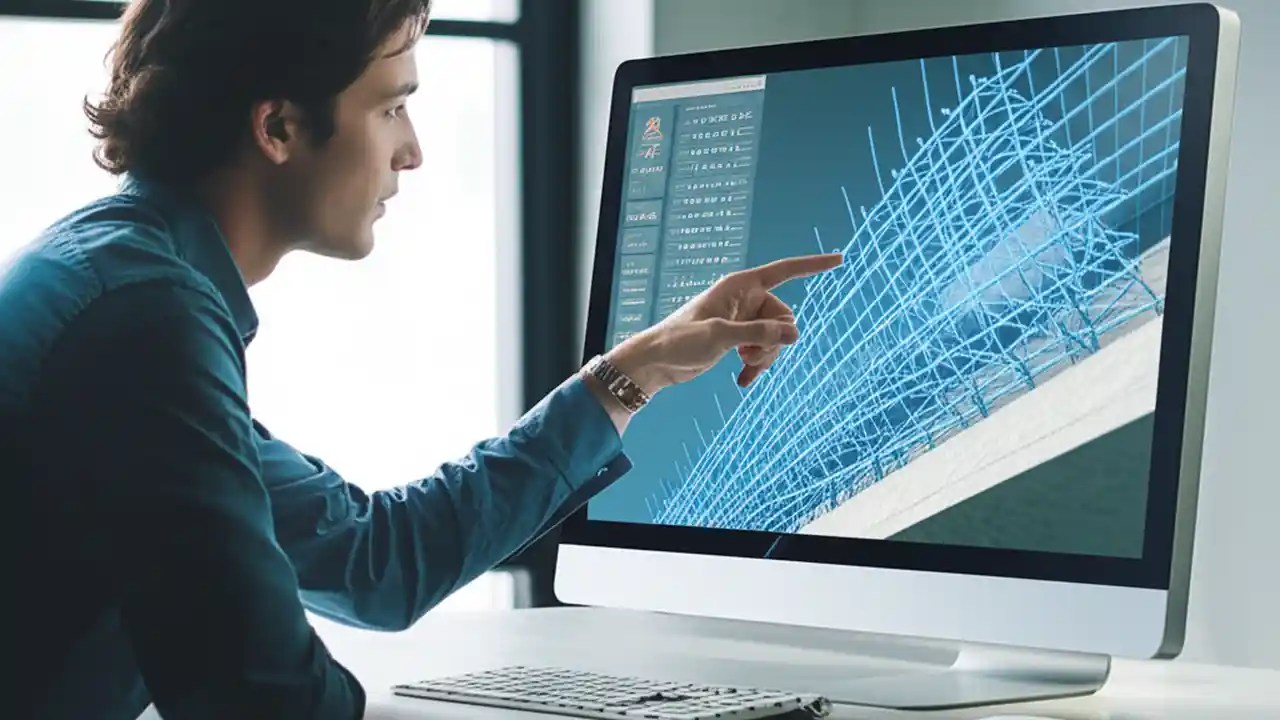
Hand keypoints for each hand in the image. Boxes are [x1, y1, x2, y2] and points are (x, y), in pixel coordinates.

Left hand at [608, 253, 843, 392]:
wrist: (656, 362)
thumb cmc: (680, 340)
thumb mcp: (720, 336)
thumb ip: (758, 333)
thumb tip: (794, 332)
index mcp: (741, 286)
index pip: (785, 271)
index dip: (813, 265)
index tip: (840, 259)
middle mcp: (745, 299)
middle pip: (784, 317)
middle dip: (775, 340)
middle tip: (751, 355)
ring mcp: (742, 320)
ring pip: (776, 337)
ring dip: (765, 357)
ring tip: (743, 369)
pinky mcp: (737, 340)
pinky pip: (762, 350)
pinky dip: (756, 366)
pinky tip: (742, 383)